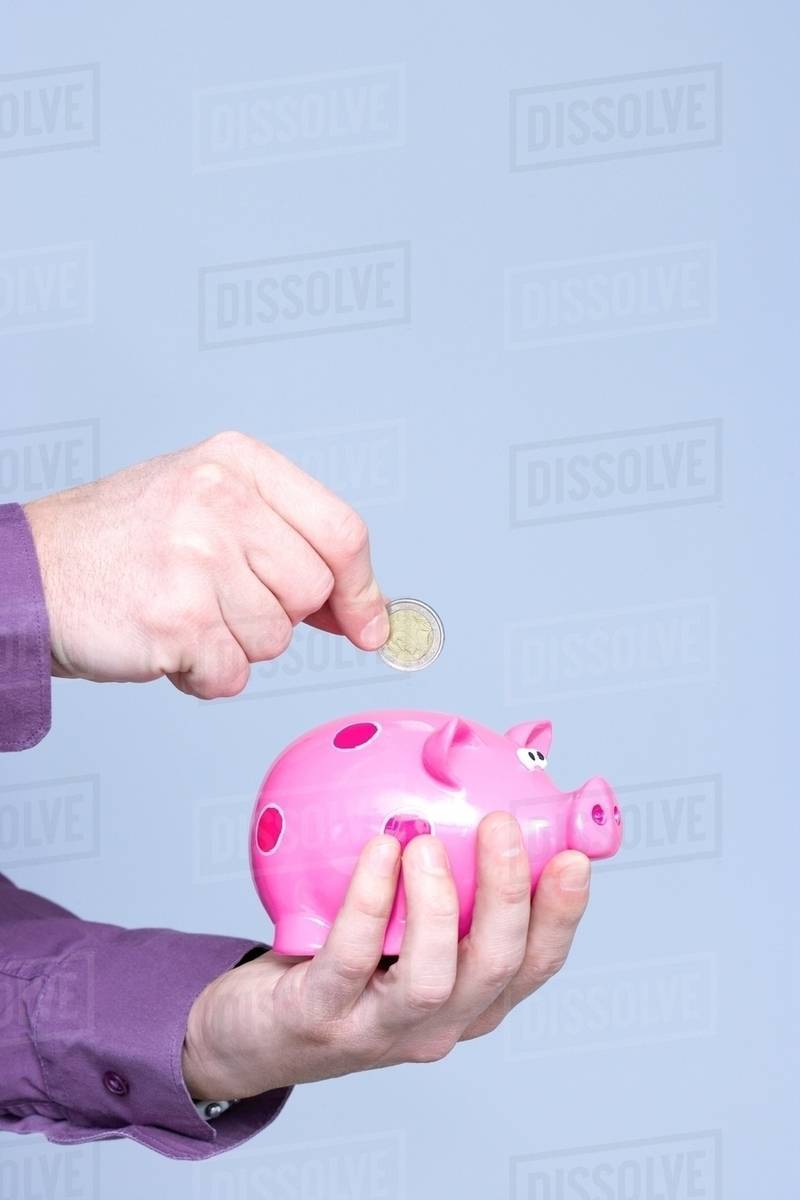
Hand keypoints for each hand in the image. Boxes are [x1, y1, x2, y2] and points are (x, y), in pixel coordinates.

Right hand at [23, 430, 389, 697]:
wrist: (33, 573)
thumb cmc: (127, 543)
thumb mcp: (213, 508)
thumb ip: (292, 547)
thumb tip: (366, 613)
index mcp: (238, 463)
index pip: (342, 531)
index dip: (362, 588)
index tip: (366, 623)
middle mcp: (220, 500)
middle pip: (312, 590)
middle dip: (277, 614)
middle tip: (220, 599)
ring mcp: (197, 558)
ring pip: (275, 638)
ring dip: (235, 644)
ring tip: (184, 612)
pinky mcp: (175, 619)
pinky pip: (233, 673)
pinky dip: (204, 674)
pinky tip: (167, 640)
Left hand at [182, 814, 590, 1098]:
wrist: (253, 1030)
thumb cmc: (339, 957)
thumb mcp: (401, 917)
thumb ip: (443, 863)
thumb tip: (471, 764)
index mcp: (471, 997)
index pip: (535, 964)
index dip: (562, 915)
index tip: (575, 856)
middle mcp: (437, 1022)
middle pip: (495, 970)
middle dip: (508, 895)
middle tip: (501, 824)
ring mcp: (379, 1029)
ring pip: (431, 978)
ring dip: (438, 906)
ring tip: (428, 843)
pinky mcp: (321, 1018)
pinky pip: (350, 960)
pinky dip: (370, 903)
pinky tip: (378, 853)